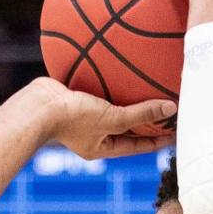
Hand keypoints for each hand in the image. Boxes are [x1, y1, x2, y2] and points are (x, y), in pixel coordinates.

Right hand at [27, 78, 175, 159]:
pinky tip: (122, 66)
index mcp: (102, 147)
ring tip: (150, 87)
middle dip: (146, 119)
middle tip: (168, 110)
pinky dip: (111, 80)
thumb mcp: (113, 119)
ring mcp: (84, 116)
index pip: (137, 146)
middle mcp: (94, 134)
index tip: (175, 133)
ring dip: (129, 98)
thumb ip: (142, 114)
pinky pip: (100, 89)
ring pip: (114, 106)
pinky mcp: (77, 97)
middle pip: (127, 127)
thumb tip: (171, 108)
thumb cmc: (73, 119)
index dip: (157, 140)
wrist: (37, 106)